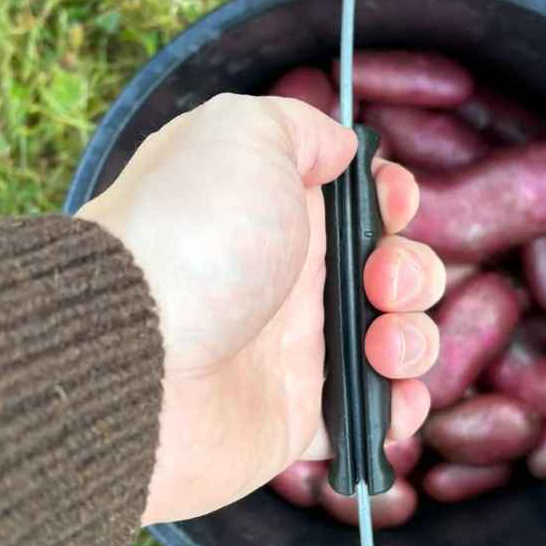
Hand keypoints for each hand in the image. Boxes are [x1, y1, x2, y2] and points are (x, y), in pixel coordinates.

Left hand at [77, 94, 443, 523]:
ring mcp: (291, 351)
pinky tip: (391, 394)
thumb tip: (340, 146)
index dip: (392, 199)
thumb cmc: (187, 237)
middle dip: (412, 271)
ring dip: (414, 337)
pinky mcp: (296, 417)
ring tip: (381, 345)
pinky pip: (369, 417)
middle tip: (379, 281)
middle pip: (388, 270)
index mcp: (273, 209)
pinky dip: (397, 407)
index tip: (392, 203)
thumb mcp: (238, 135)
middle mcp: (285, 277)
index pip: (355, 201)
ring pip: (391, 341)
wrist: (131, 359)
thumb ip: (297, 128)